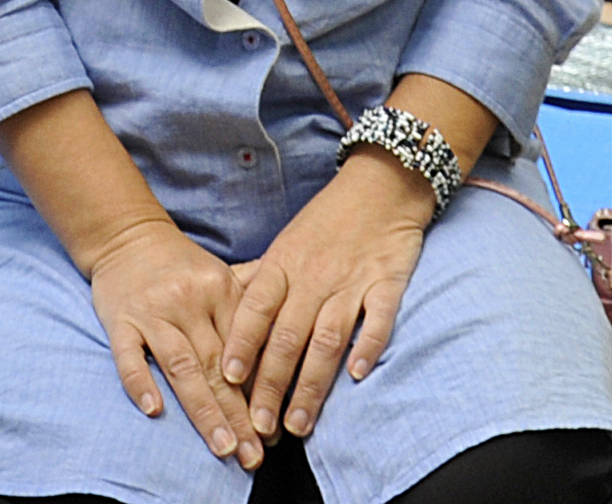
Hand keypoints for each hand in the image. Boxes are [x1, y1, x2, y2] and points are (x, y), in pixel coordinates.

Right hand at [81, 216, 261, 467]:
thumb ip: (253, 305)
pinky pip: (129, 356)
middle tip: (254, 456)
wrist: (127, 235)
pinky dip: (141, 383)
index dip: (260, 393)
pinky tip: (155, 411)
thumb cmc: (181, 265)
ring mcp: (152, 312)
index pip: (245, 350)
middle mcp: (187, 301)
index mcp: (219, 289)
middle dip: (238, 416)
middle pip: (217, 366)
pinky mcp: (120, 320)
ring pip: (182, 367)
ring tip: (223, 447)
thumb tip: (293, 344)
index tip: (272, 432)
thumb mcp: (222, 274)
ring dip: (204, 412)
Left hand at [218, 151, 437, 444]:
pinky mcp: (387, 284)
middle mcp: (312, 277)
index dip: (241, 344)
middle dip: (271, 383)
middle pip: (288, 336)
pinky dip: (367, 347)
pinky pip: (377, 319)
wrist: (380, 186)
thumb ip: (260, 281)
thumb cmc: (326, 221)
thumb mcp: (284, 244)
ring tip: (299, 423)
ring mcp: (351, 281)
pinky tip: (357, 376)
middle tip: (260, 425)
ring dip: (312, 384)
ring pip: (326, 339)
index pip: (255, 309)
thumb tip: (225, 314)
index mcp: (282, 264)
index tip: (228, 381)